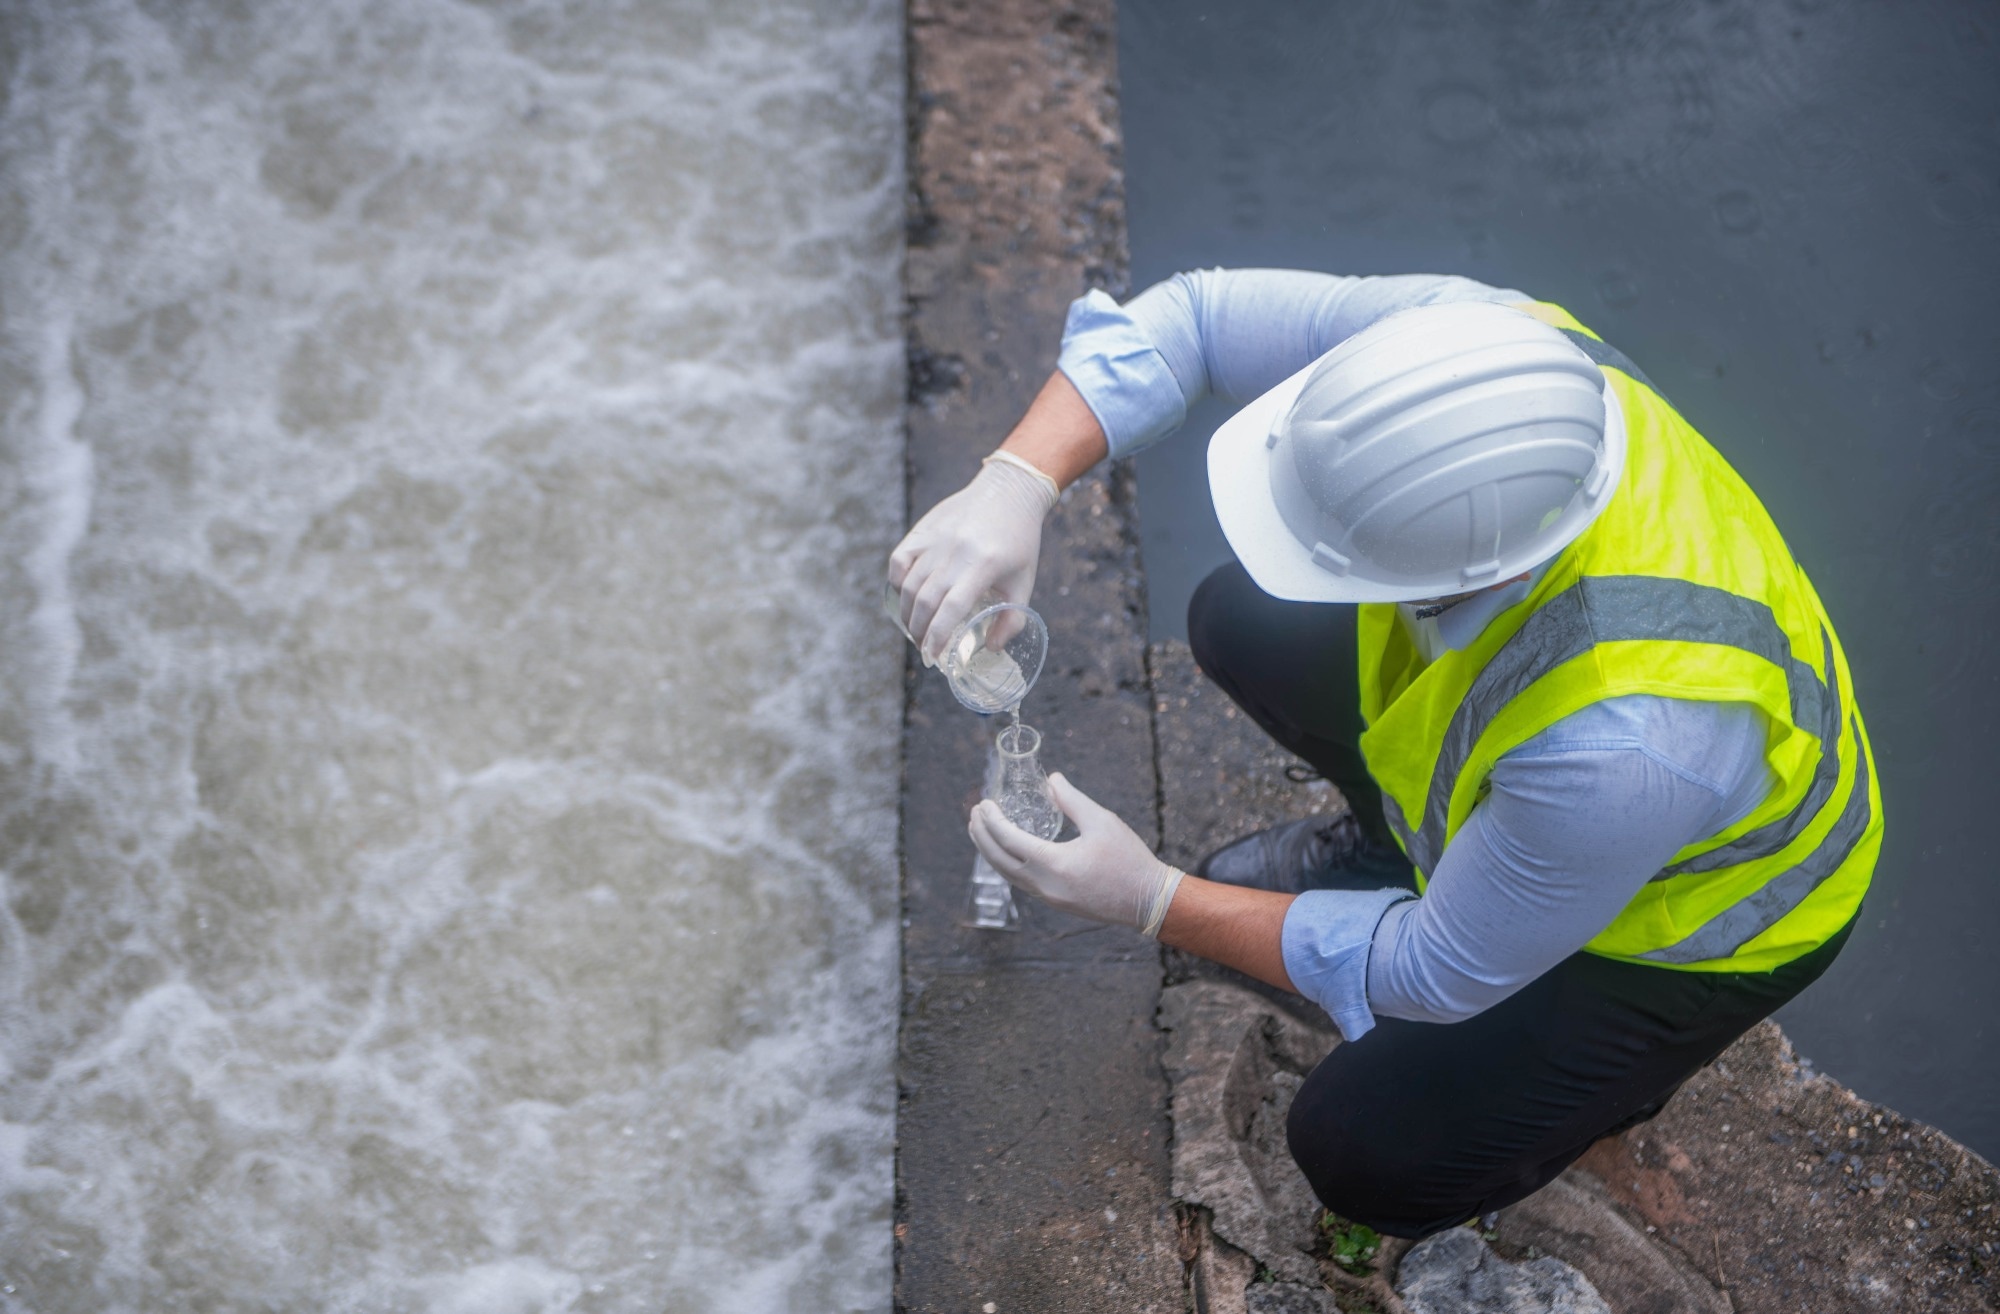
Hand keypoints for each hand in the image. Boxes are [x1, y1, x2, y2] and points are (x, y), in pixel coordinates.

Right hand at [888, 456, 1055, 663]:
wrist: (1009, 490)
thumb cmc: (1019, 540)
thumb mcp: (1024, 581)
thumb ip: (1012, 618)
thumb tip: (992, 648)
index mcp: (983, 564)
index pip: (951, 609)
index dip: (937, 636)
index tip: (932, 657)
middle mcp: (955, 551)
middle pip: (924, 601)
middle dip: (919, 632)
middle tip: (923, 648)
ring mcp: (936, 538)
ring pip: (908, 583)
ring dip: (907, 613)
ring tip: (915, 629)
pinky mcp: (924, 529)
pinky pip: (899, 559)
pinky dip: (896, 581)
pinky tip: (904, 597)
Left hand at [968, 773, 1185, 935]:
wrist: (1148, 900)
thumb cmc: (1128, 859)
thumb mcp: (1101, 821)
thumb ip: (1072, 800)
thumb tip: (1051, 780)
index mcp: (1054, 863)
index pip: (1009, 839)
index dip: (992, 820)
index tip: (984, 803)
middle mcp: (1044, 884)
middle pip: (998, 860)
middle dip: (981, 836)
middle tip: (975, 813)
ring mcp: (1048, 897)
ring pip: (1006, 874)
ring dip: (989, 852)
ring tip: (980, 830)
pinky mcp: (1055, 902)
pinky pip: (1020, 882)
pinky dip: (1005, 865)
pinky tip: (1005, 852)